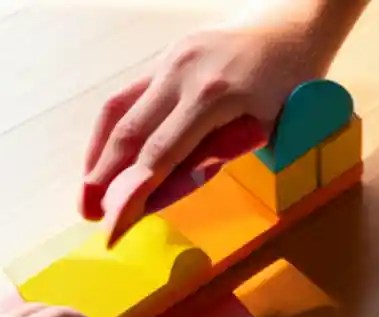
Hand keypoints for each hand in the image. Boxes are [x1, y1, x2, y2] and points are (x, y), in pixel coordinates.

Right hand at [81, 20, 332, 242]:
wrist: (289, 26)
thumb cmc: (291, 85)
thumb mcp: (267, 128)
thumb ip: (217, 156)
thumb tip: (164, 189)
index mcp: (213, 97)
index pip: (160, 157)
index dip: (131, 196)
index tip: (113, 228)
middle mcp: (182, 75)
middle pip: (130, 134)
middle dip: (103, 179)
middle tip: (87, 214)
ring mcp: (169, 61)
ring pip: (118, 111)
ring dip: (98, 154)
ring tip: (87, 189)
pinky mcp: (164, 58)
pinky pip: (127, 96)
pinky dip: (111, 129)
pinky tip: (104, 154)